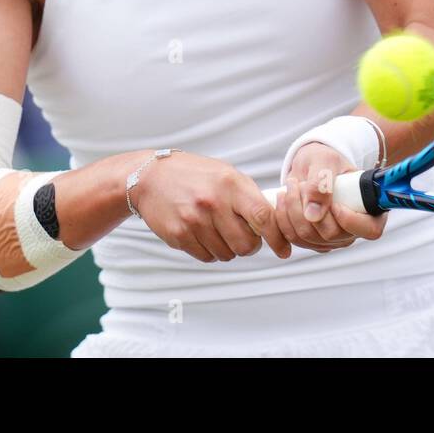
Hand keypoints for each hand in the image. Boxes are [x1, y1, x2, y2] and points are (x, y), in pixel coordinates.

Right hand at [132, 151, 288, 261]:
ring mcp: (194, 220)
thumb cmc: (194, 175)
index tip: (283, 250)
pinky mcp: (179, 236)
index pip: (263, 216)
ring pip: (227, 254)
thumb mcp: (226, 174)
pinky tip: (202, 233)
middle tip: (243, 235)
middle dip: (249, 245)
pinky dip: (210, 251)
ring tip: (216, 229)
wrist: (150, 177)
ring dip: (228, 248)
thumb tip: (274, 222)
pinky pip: (206, 257)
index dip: (277, 237)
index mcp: (231, 184)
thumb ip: (249, 196)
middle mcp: (213, 202)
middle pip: (246, 244)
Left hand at [270, 142, 386, 257]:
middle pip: (331, 234)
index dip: (351, 221)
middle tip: (300, 183)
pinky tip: (283, 198)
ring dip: (292, 209)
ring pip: (307, 237)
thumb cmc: (327, 160)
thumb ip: (322, 183)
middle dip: (308, 207)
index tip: (335, 203)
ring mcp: (332, 238)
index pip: (370, 229)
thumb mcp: (326, 162)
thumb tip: (313, 215)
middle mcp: (352, 229)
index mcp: (369, 209)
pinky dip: (283, 218)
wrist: (312, 164)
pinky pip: (294, 238)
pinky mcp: (312, 240)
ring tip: (291, 185)